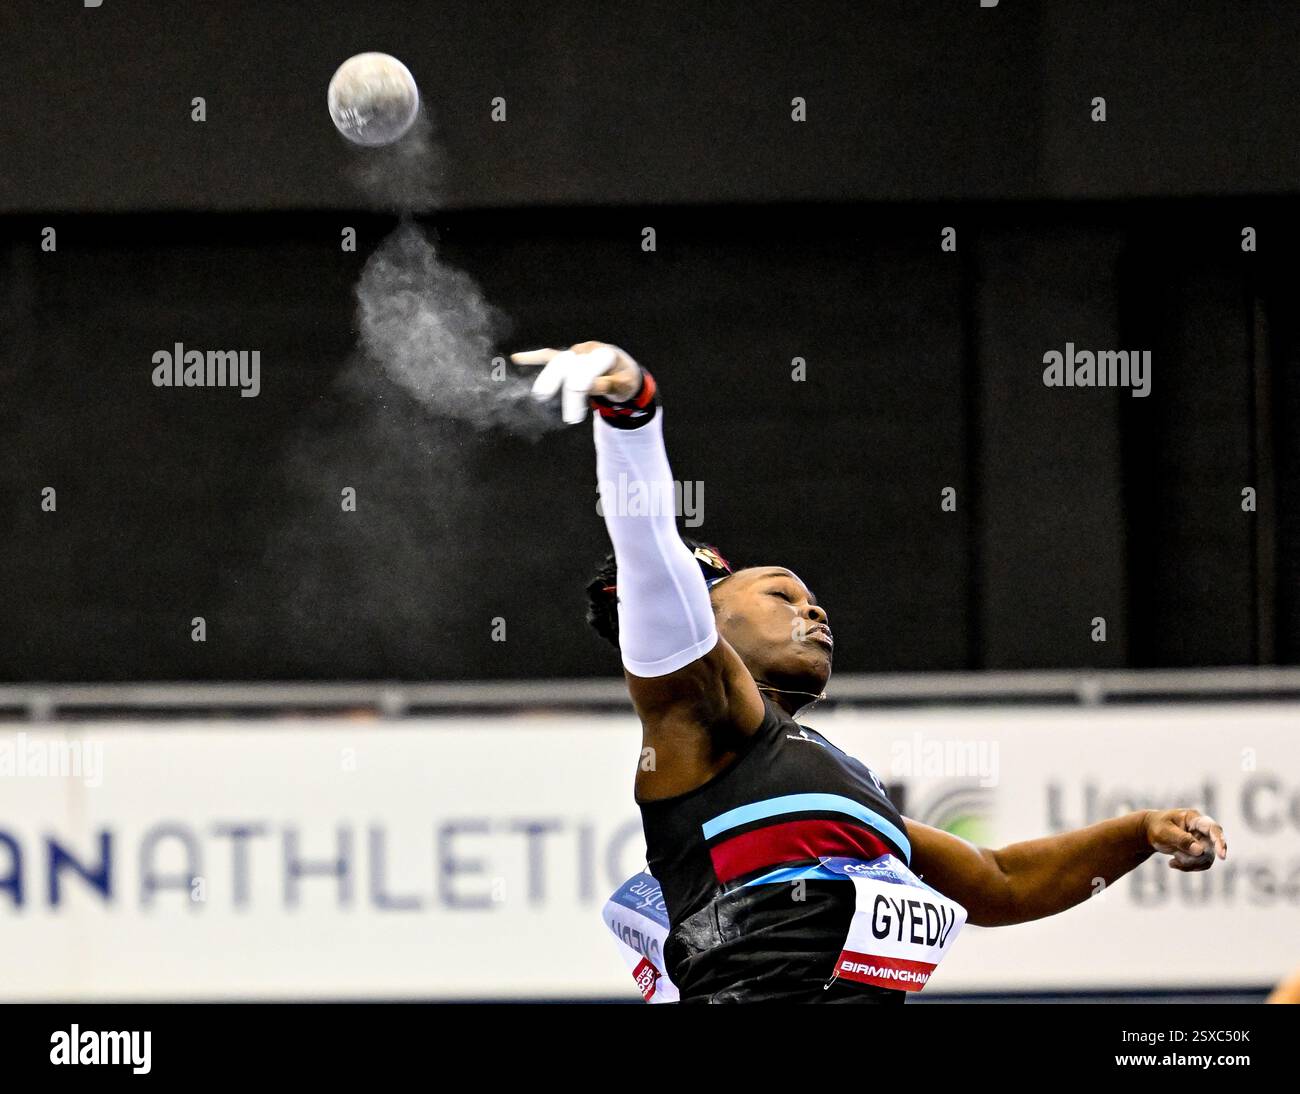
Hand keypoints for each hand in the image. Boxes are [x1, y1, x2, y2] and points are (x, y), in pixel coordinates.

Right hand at [510, 341, 642, 423]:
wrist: (625, 371)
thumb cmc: (626, 379)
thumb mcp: (624, 385)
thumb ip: (609, 385)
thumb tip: (590, 387)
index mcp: (604, 353)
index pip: (589, 368)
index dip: (582, 384)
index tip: (578, 401)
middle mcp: (588, 350)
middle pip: (571, 366)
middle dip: (565, 388)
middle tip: (565, 410)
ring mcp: (576, 353)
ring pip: (558, 364)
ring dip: (549, 379)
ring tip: (541, 395)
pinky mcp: (568, 358)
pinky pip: (549, 357)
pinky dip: (534, 358)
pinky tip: (517, 358)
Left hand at [1142, 808, 1227, 870]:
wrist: (1149, 832)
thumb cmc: (1156, 827)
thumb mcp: (1164, 832)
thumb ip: (1182, 840)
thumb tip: (1200, 851)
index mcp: (1194, 819)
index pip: (1213, 829)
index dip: (1219, 841)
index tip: (1222, 856)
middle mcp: (1202, 830)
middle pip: (1209, 849)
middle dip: (1192, 858)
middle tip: (1175, 856)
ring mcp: (1203, 841)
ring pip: (1206, 859)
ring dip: (1189, 863)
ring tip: (1172, 859)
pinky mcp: (1200, 852)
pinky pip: (1201, 864)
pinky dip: (1187, 867)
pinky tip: (1173, 863)